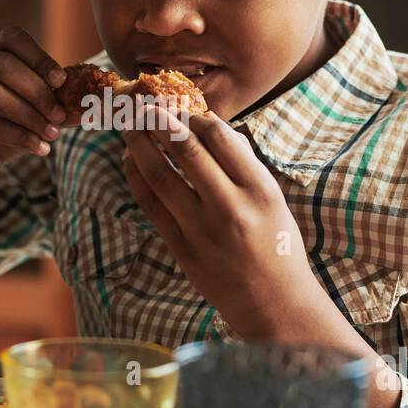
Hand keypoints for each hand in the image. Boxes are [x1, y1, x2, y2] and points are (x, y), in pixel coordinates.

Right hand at [0, 26, 67, 194]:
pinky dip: (21, 137)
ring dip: (31, 115)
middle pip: (2, 64)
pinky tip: (40, 149)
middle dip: (38, 90)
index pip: (11, 38)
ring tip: (52, 134)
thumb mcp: (28, 115)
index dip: (39, 56)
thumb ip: (53, 107)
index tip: (62, 81)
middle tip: (61, 114)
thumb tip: (91, 107)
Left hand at [120, 104, 327, 338]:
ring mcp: (202, 230)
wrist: (273, 303)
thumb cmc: (277, 246)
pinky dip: (136, 178)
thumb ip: (243, 164)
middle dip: (160, 121)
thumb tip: (208, 124)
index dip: (194, 115)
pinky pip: (150, 205)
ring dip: (140, 144)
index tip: (180, 105)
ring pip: (161, 175)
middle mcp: (230, 207)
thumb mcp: (272, 200)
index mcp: (259, 190)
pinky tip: (130, 160)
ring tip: (129, 126)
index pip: (220, 137)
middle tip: (143, 103)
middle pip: (186, 151)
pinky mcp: (181, 248)